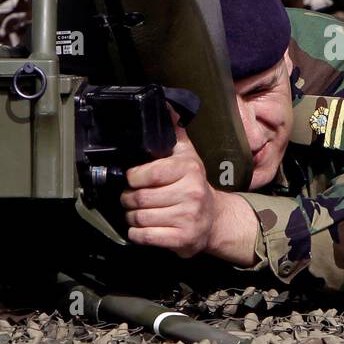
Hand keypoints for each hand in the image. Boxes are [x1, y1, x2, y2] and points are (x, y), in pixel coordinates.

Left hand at [121, 114, 218, 257]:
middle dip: (128, 199)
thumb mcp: (188, 156)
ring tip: (137, 212)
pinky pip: (145, 236)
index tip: (133, 179)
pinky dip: (137, 233)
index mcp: (189, 169)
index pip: (148, 172)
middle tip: (130, 198)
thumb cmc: (195, 186)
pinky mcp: (181, 238)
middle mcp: (191, 192)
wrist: (215, 220)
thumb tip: (166, 105)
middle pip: (139, 197)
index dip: (133, 177)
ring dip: (131, 217)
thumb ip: (175, 132)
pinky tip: (142, 227)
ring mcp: (187, 217)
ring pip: (139, 217)